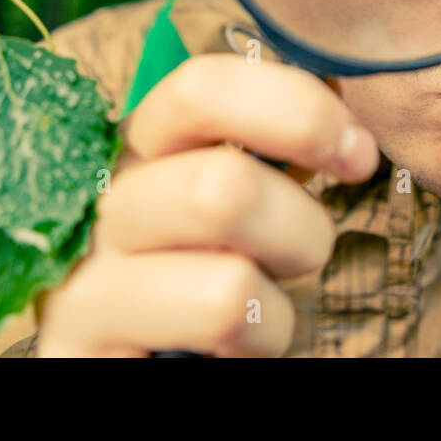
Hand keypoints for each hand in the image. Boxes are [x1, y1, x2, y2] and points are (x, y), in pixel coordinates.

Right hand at [35, 54, 380, 356]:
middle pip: (222, 186)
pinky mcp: (84, 353)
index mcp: (141, 148)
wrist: (153, 358)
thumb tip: (339, 82)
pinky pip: (221, 327)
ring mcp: (83, 285)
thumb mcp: (247, 196)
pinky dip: (258, 342)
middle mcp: (100, 204)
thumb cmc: (212, 274)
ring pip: (229, 280)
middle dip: (302, 227)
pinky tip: (226, 348)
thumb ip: (277, 141)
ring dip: (277, 299)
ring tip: (256, 308)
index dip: (298, 109)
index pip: (201, 89)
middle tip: (303, 250)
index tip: (357, 151)